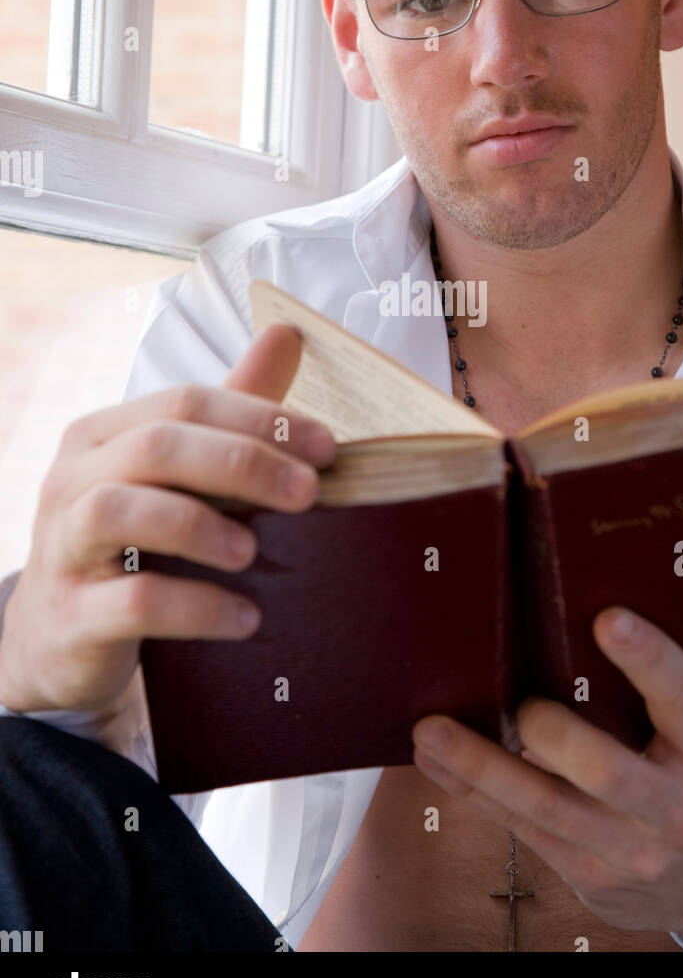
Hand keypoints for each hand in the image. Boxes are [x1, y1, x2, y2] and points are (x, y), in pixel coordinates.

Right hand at [0, 325, 335, 715]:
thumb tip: (286, 335)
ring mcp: (63, 547)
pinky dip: (196, 606)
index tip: (326, 447)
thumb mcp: (177, 477)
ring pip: (121, 512)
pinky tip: (246, 618)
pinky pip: (133, 601)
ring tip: (255, 552)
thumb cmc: (131, 545)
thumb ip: (231, 412)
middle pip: (157, 447)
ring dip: (201, 527)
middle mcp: (72, 480)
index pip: (184, 404)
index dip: (259, 418)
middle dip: (241, 463)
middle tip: (308, 493)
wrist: (61, 642)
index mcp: (101, 435)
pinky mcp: (72, 616)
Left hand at [412, 606, 682, 943]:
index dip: (646, 658)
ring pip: (545, 808)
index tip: (607, 618)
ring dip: (480, 767)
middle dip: (555, 735)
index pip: (680, 698)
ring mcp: (630, 851)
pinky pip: (521, 829)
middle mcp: (676, 810)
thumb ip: (647, 699)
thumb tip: (555, 627)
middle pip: (607, 771)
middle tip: (521, 704)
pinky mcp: (589, 878)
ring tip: (431, 732)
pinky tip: (435, 762)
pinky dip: (472, 791)